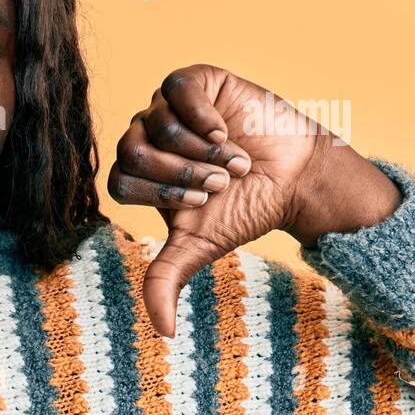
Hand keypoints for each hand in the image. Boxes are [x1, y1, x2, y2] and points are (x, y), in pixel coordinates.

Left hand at [108, 63, 401, 337]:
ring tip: (233, 161)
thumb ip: (166, 281)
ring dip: (197, 149)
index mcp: (137, 176)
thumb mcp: (199, 248)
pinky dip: (199, 114)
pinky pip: (175, 87)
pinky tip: (224, 131)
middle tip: (220, 184)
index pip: (120, 181)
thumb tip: (161, 332)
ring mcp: (166, 108)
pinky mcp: (194, 82)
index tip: (201, 203)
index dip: (160, 194)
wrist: (295, 178)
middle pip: (131, 150)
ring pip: (153, 121)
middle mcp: (146, 139)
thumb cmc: (243, 209)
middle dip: (180, 173)